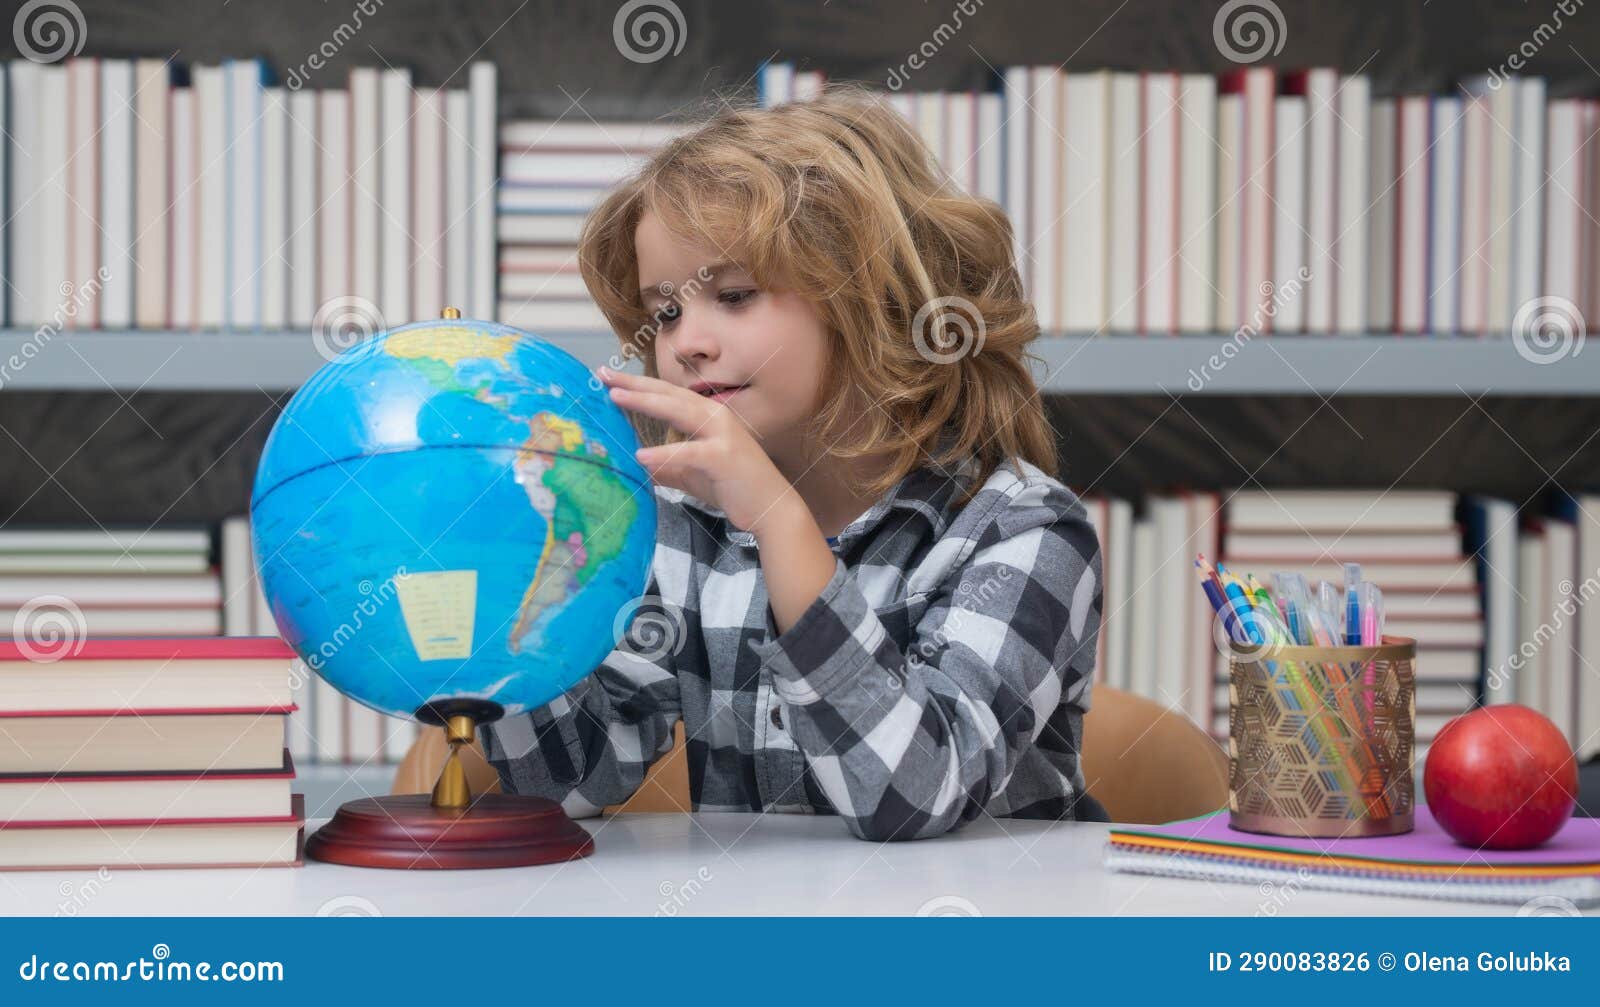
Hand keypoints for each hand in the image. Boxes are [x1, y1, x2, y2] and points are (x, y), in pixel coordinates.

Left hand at [598, 367, 797, 534]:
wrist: (771, 508)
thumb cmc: (733, 487)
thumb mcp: (692, 473)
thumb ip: (668, 465)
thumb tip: (638, 465)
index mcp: (707, 415)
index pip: (667, 394)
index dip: (638, 384)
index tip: (609, 377)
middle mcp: (715, 416)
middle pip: (669, 395)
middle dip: (635, 384)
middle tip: (604, 375)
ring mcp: (721, 434)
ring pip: (679, 412)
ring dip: (646, 402)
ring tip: (616, 398)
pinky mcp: (723, 456)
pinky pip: (689, 452)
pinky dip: (664, 453)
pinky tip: (640, 455)